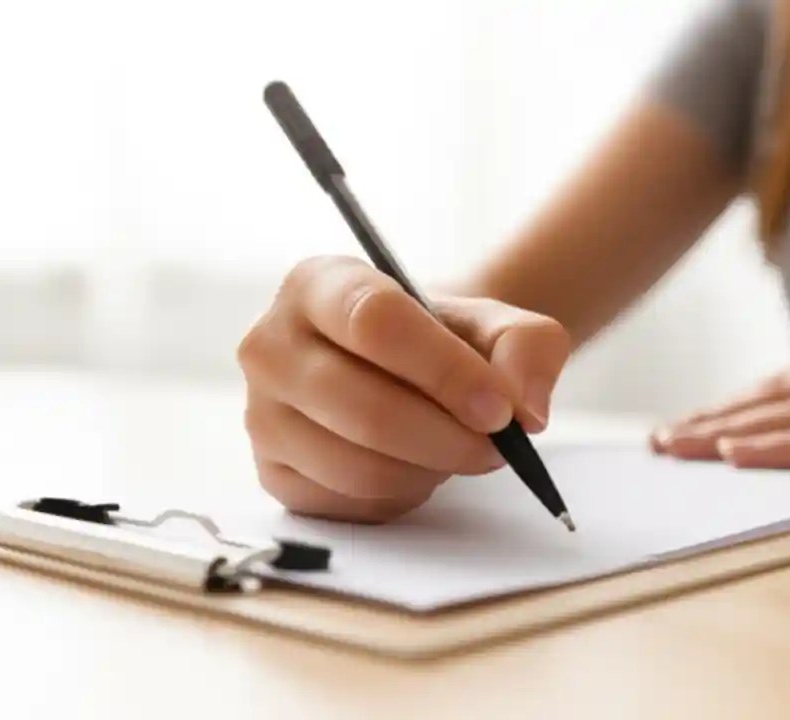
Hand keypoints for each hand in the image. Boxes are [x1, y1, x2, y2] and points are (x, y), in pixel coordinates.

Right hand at [238, 256, 570, 522]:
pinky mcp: (272, 472)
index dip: (445, 372)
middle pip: (364, 407)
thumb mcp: (501, 325)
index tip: (499, 409)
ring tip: (455, 449)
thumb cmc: (448, 342)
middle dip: (447, 438)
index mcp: (319, 283)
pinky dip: (400, 496)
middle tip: (497, 447)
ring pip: (357, 465)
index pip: (376, 323)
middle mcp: (270, 344)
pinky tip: (415, 467)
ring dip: (429, 470)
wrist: (411, 374)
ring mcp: (261, 413)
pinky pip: (347, 503)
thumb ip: (528, 349)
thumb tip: (525, 411)